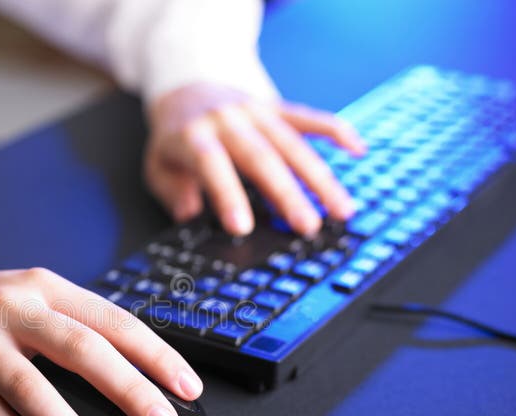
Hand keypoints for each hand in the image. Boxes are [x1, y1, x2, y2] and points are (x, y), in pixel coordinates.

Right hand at [0, 256, 202, 415]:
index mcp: (45, 287)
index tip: (187, 386)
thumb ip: (74, 324)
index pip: (113, 319)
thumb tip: (133, 373)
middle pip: (82, 349)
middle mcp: (14, 307)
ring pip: (33, 389)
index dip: (155, 354)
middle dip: (128, 390)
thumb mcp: (29, 296)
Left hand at [145, 83, 366, 236]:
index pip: (212, 164)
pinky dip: (335, 131)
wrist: (188, 87)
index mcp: (193, 136)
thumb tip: (190, 214)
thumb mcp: (157, 165)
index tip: (243, 228)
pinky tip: (358, 150)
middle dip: (287, 194)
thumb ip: (171, 191)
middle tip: (308, 226)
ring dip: (320, 177)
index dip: (227, 195)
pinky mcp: (277, 107)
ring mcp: (256, 112)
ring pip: (292, 144)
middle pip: (262, 157)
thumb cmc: (175, 139)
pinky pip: (308, 117)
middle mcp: (228, 120)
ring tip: (342, 209)